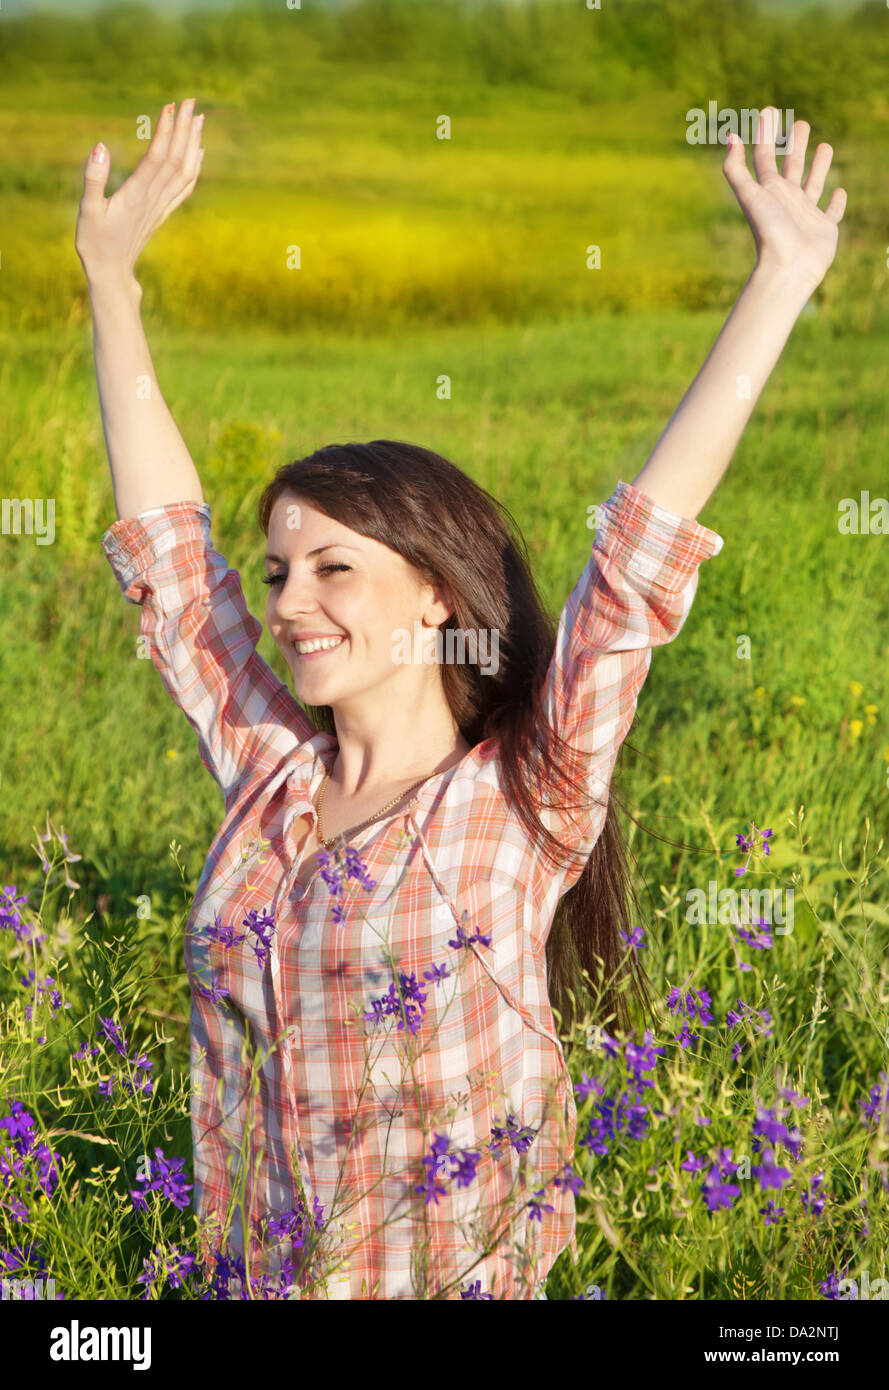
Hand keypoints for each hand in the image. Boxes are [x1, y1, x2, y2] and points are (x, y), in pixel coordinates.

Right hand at [75, 97, 204, 284]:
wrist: (112, 273)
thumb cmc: (94, 242)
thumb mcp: (86, 210)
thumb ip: (92, 179)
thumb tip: (101, 147)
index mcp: (136, 194)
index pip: (157, 157)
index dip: (165, 131)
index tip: (171, 106)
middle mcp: (154, 198)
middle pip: (175, 160)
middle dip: (184, 129)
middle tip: (190, 101)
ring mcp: (161, 206)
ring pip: (184, 172)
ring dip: (193, 144)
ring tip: (199, 119)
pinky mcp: (162, 213)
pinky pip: (185, 187)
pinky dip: (195, 168)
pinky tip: (199, 152)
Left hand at [722, 106, 846, 294]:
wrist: (787, 267)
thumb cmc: (769, 232)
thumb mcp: (749, 195)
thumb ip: (735, 168)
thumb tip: (730, 136)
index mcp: (769, 191)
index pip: (764, 155)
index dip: (765, 133)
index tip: (769, 110)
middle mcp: (786, 200)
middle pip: (790, 165)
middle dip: (794, 143)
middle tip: (800, 122)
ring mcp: (806, 215)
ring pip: (813, 183)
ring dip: (818, 165)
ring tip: (824, 145)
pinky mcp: (824, 229)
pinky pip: (832, 212)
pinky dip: (836, 202)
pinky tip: (839, 190)